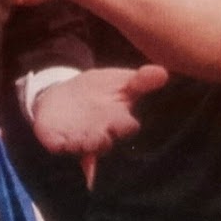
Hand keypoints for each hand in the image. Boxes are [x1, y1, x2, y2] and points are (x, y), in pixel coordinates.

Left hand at [32, 65, 169, 157]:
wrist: (67, 96)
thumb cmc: (101, 91)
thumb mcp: (121, 81)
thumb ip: (141, 80)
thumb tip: (164, 72)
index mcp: (118, 122)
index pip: (127, 127)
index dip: (126, 125)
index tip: (125, 120)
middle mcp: (100, 136)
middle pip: (104, 143)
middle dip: (102, 140)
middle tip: (100, 136)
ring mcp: (78, 140)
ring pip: (81, 148)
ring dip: (80, 146)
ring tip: (78, 143)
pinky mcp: (57, 140)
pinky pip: (57, 145)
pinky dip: (57, 144)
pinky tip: (56, 142)